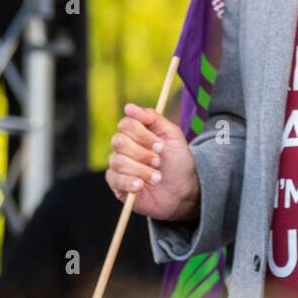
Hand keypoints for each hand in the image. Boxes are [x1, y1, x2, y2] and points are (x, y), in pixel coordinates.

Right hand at [105, 103, 199, 221]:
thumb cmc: (178, 161)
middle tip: (159, 161)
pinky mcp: (116, 185)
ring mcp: (118, 166)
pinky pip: (115, 179)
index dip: (142, 135)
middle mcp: (124, 147)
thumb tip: (129, 107)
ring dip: (141, 170)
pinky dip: (130, 182)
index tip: (161, 145)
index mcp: (136, 133)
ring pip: (118, 161)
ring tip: (157, 178)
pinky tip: (142, 186)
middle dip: (142, 153)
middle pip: (118, 142)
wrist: (182, 190)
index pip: (126, 124)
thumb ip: (153, 118)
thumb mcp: (172, 135)